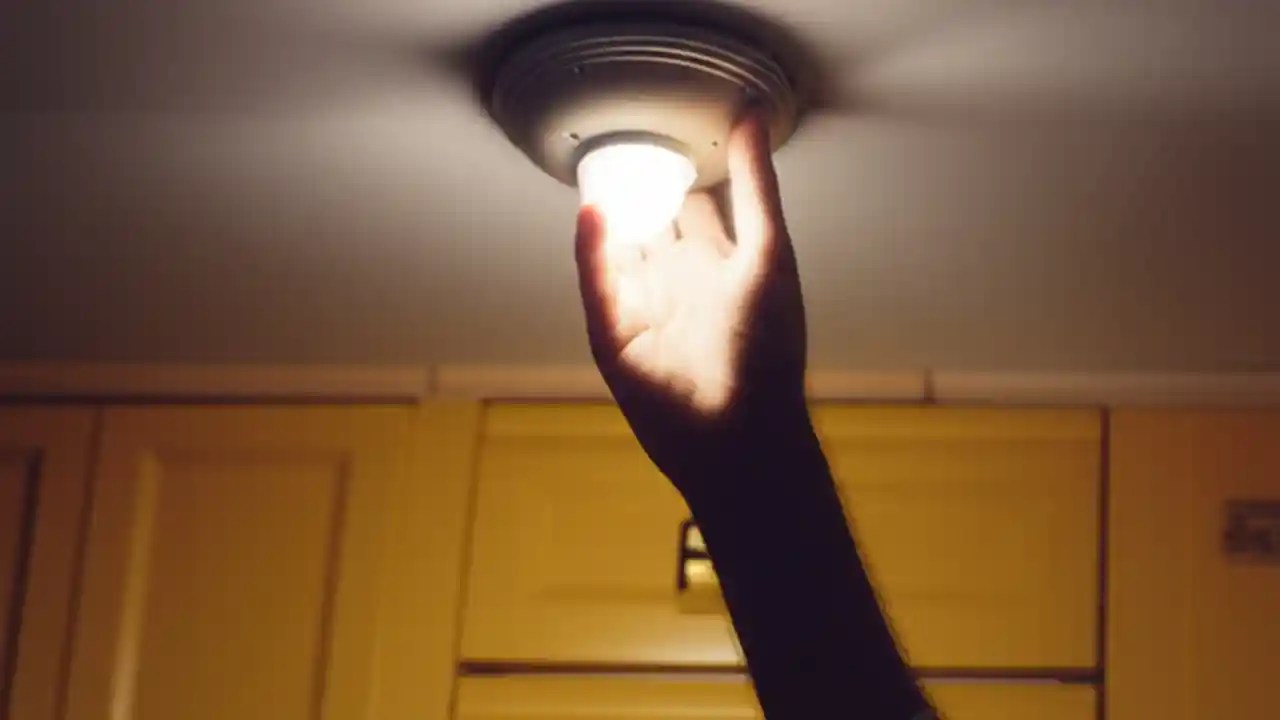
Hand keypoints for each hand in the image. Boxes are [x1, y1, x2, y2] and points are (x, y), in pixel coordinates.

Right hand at [574, 112, 811, 491]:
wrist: (739, 435)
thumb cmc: (766, 350)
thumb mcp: (768, 253)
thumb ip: (756, 186)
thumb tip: (754, 116)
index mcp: (720, 264)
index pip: (692, 205)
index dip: (681, 170)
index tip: (666, 128)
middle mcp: (680, 285)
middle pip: (649, 223)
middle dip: (635, 189)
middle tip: (618, 140)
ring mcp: (645, 310)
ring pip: (616, 250)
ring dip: (606, 215)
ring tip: (594, 166)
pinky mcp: (614, 337)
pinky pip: (596, 285)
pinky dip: (591, 250)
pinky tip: (592, 214)